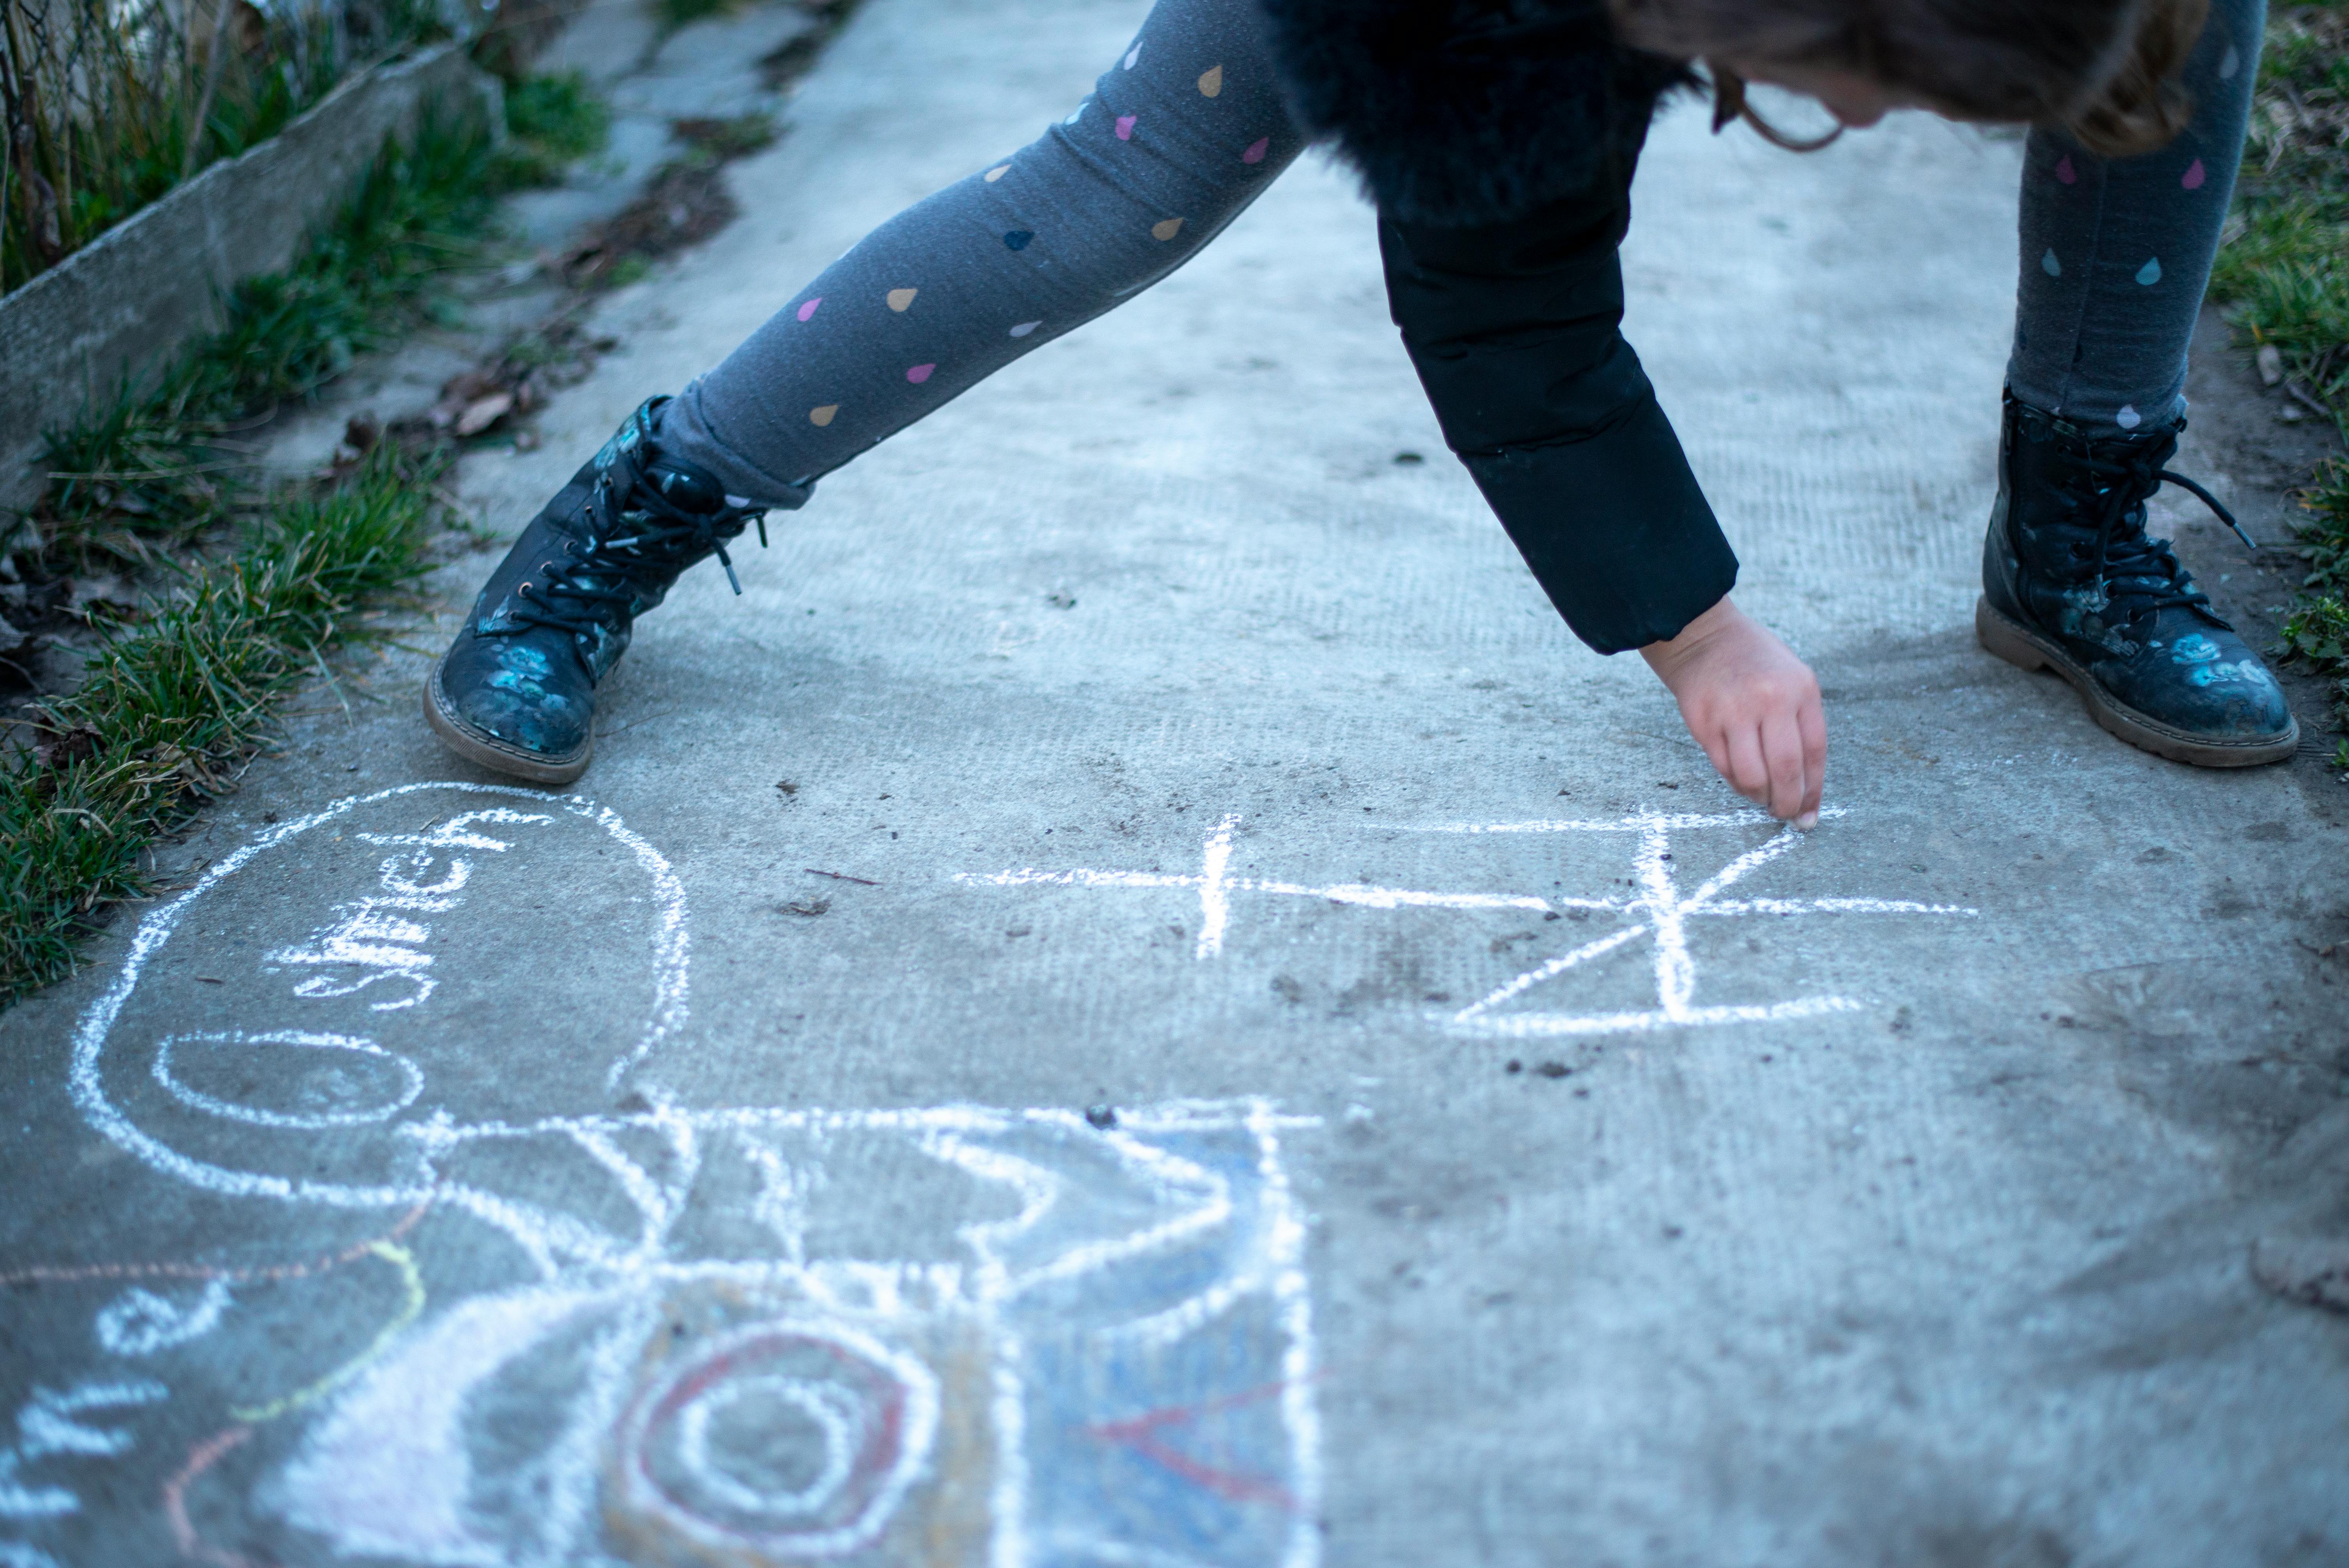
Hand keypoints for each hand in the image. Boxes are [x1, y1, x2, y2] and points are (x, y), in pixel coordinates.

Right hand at [1639, 596, 1825, 826]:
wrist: (1704, 638)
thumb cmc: (1755, 664)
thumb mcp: (1793, 681)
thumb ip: (1802, 725)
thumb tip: (1805, 785)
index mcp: (1800, 690)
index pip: (1814, 753)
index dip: (1813, 791)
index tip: (1809, 814)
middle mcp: (1769, 700)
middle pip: (1785, 770)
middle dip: (1787, 803)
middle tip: (1785, 815)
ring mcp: (1734, 712)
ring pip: (1751, 776)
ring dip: (1759, 796)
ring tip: (1761, 797)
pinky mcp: (1704, 723)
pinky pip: (1724, 767)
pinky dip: (1736, 782)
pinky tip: (1741, 780)